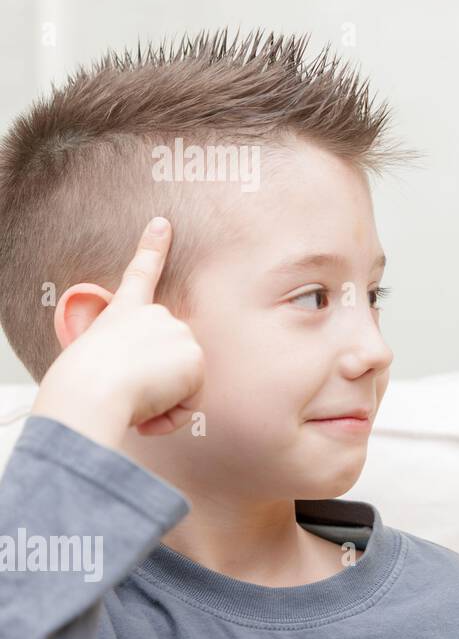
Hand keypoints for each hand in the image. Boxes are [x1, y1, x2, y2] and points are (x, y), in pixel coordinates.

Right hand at [31, 217, 205, 450]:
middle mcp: (155, 315)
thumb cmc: (82, 386)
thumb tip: (149, 383)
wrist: (92, 389)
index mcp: (123, 311)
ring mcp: (178, 332)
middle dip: (156, 384)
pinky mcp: (195, 356)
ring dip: (163, 402)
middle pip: (170, 358)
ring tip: (133, 398)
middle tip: (126, 392)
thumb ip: (129, 361)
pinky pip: (192, 401)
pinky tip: (150, 410)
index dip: (152, 247)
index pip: (141, 274)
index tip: (162, 223)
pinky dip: (174, 415)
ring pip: (183, 382)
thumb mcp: (98, 364)